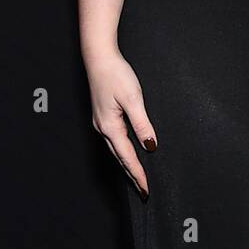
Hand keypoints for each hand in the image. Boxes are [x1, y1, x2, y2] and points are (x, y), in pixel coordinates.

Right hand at [85, 49, 156, 196]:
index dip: (138, 173)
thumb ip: (142, 124)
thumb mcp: (133, 98)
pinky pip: (115, 139)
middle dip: (131, 174)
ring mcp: (101, 122)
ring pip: (116, 149)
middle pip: (119, 157)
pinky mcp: (103, 115)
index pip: (127, 156)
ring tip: (137, 176)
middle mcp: (103, 128)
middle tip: (143, 190)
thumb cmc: (116, 75)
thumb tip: (149, 146)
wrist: (99, 58)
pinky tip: (129, 150)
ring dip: (127, 163)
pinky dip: (123, 150)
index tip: (146, 189)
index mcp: (110, 126)